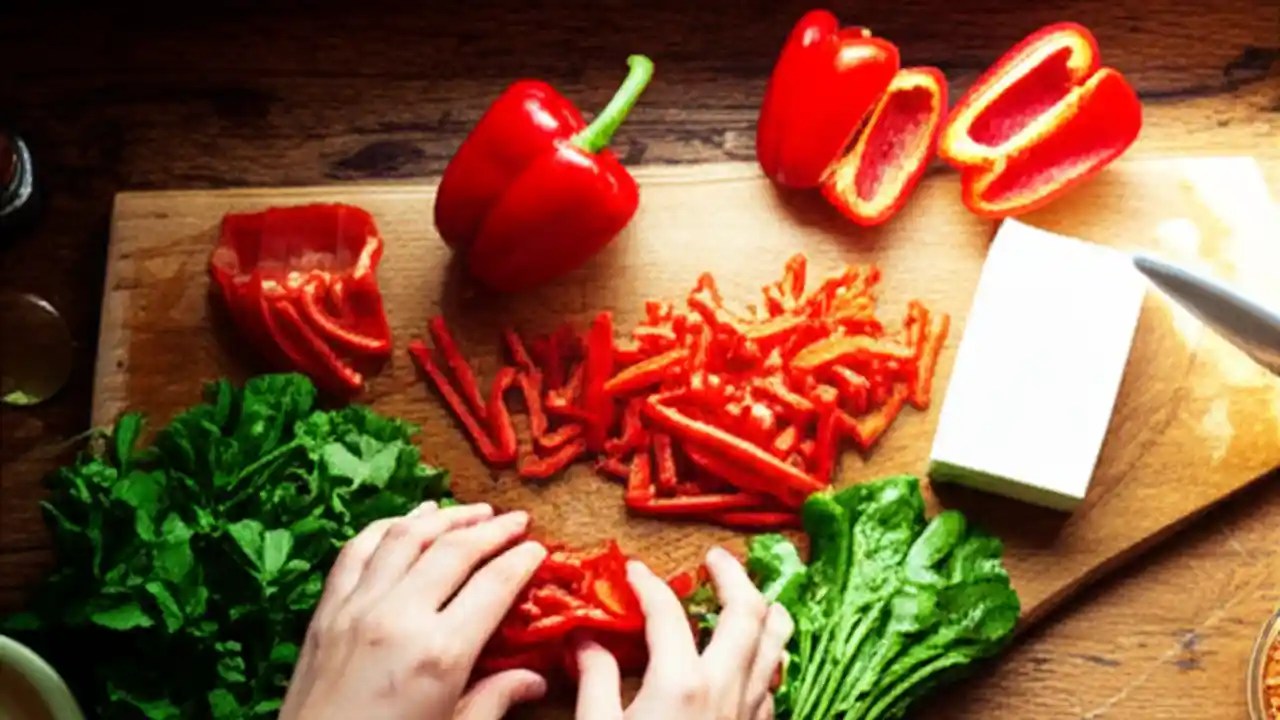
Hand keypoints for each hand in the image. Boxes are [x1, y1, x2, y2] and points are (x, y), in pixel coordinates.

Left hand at [280, 501, 549, 719]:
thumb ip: (494, 700)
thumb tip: (536, 680)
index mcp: (440, 653)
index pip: (493, 586)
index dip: (521, 561)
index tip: (538, 548)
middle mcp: (399, 617)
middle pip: (453, 551)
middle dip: (491, 529)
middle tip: (516, 519)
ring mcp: (356, 608)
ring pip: (405, 538)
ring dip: (443, 518)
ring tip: (472, 510)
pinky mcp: (325, 611)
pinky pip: (357, 551)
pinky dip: (386, 526)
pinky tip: (407, 520)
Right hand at [574, 546, 794, 719]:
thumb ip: (594, 680)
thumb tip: (582, 641)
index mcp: (682, 680)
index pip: (667, 609)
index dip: (648, 583)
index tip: (632, 572)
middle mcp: (726, 686)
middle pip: (748, 610)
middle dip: (733, 575)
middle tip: (714, 559)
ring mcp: (750, 711)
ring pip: (776, 642)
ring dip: (765, 611)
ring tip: (749, 595)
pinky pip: (773, 682)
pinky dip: (765, 659)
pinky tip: (747, 663)